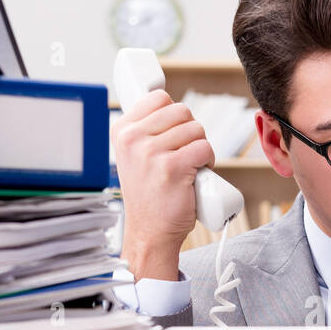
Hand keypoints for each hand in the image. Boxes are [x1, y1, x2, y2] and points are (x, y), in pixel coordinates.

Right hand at [112, 90, 215, 279]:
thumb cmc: (149, 194)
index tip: (172, 135)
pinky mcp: (172, 167)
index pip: (159, 97)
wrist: (150, 231)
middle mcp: (132, 139)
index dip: (174, 115)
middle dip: (190, 132)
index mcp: (121, 130)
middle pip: (181, 111)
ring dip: (200, 148)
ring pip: (196, 129)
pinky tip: (196, 176)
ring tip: (188, 166)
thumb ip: (147, 128)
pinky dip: (208, 162)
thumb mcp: (134, 155)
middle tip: (182, 154)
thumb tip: (168, 102)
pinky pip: (205, 148)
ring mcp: (151, 153)